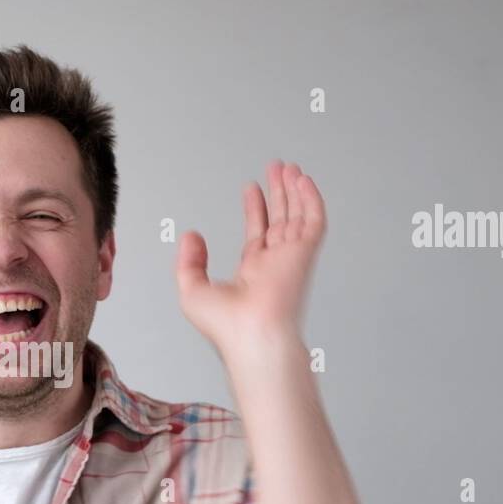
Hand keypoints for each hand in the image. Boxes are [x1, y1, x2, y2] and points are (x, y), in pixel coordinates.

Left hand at [173, 160, 324, 355]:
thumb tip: (191, 236)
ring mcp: (291, 258)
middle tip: (276, 170)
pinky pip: (313, 221)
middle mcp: (274, 264)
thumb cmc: (226, 325)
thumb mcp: (192, 290)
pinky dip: (311, 200)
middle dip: (278, 193)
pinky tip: (304, 182)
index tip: (252, 189)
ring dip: (293, 191)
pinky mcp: (304, 254)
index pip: (258, 235)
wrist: (251, 334)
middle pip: (280, 220)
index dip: (255, 210)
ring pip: (297, 216)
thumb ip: (189, 261)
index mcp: (252, 274)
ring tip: (288, 169)